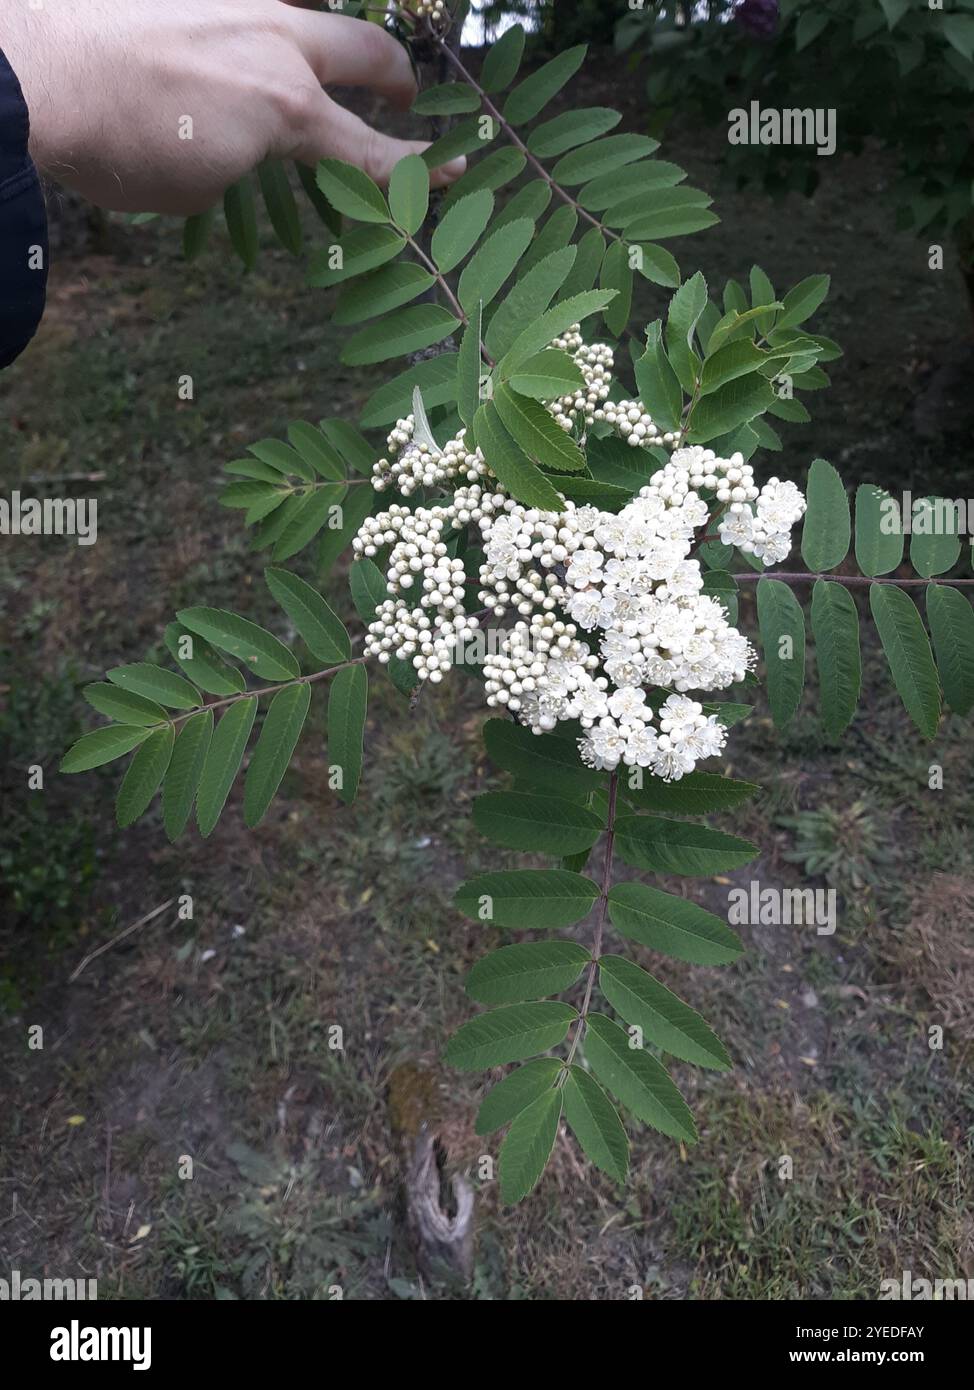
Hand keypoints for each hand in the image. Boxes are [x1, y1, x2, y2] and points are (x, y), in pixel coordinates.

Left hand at [0, 0, 462, 212]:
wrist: (29, 68)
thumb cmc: (112, 148)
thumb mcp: (196, 187)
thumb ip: (243, 160)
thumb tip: (243, 141)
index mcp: (290, 111)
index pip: (376, 150)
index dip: (421, 168)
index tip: (456, 169)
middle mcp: (278, 42)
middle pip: (368, 49)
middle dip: (393, 76)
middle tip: (398, 92)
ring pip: (308, 4)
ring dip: (321, 35)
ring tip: (307, 57)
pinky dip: (256, 22)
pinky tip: (223, 43)